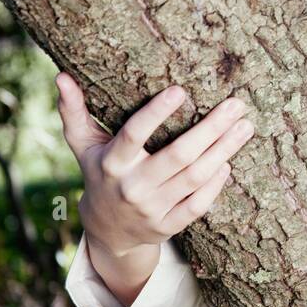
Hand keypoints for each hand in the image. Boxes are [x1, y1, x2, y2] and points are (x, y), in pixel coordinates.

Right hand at [56, 72, 255, 255]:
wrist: (106, 230)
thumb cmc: (99, 173)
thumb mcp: (82, 145)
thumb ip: (73, 111)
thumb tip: (61, 76)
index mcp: (112, 162)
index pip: (134, 134)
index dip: (156, 113)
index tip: (180, 90)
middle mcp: (132, 186)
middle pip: (178, 155)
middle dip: (211, 128)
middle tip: (237, 104)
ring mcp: (152, 208)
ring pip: (194, 177)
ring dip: (224, 150)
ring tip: (245, 127)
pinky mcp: (168, 225)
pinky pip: (198, 204)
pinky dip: (215, 184)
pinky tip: (228, 162)